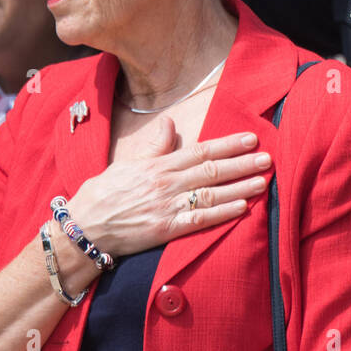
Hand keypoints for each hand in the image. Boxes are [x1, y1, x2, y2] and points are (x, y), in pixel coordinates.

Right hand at [66, 119, 270, 258]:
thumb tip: (170, 121)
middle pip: (212, 170)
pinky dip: (223, 214)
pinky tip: (243, 208)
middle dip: (242, 163)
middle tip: (267, 157)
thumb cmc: (103, 194)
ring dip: (240, 187)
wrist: (82, 228)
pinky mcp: (166, 230)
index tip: (251, 138)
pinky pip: (200, 221)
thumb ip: (154, 145)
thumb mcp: (127, 163)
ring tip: (263, 180)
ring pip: (211, 194)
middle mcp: (167, 183)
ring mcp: (167, 206)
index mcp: (159, 165)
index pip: (201, 150)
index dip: (228, 144)